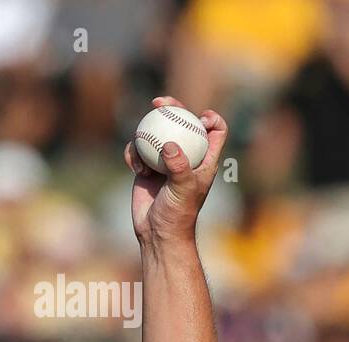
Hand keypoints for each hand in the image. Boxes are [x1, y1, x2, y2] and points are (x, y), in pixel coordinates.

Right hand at [123, 96, 228, 245]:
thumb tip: (169, 145)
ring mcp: (165, 160)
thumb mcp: (183, 190)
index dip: (212, 118)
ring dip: (145, 133)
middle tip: (160, 102)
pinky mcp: (146, 166)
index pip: (215, 132)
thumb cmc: (178, 214)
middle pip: (182, 123)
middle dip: (173, 108)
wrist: (157, 232)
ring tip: (140, 141)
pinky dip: (133, 153)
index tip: (199, 115)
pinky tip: (134, 167)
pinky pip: (137, 149)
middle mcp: (186, 157)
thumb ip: (179, 167)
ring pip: (155, 132)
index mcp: (204, 160)